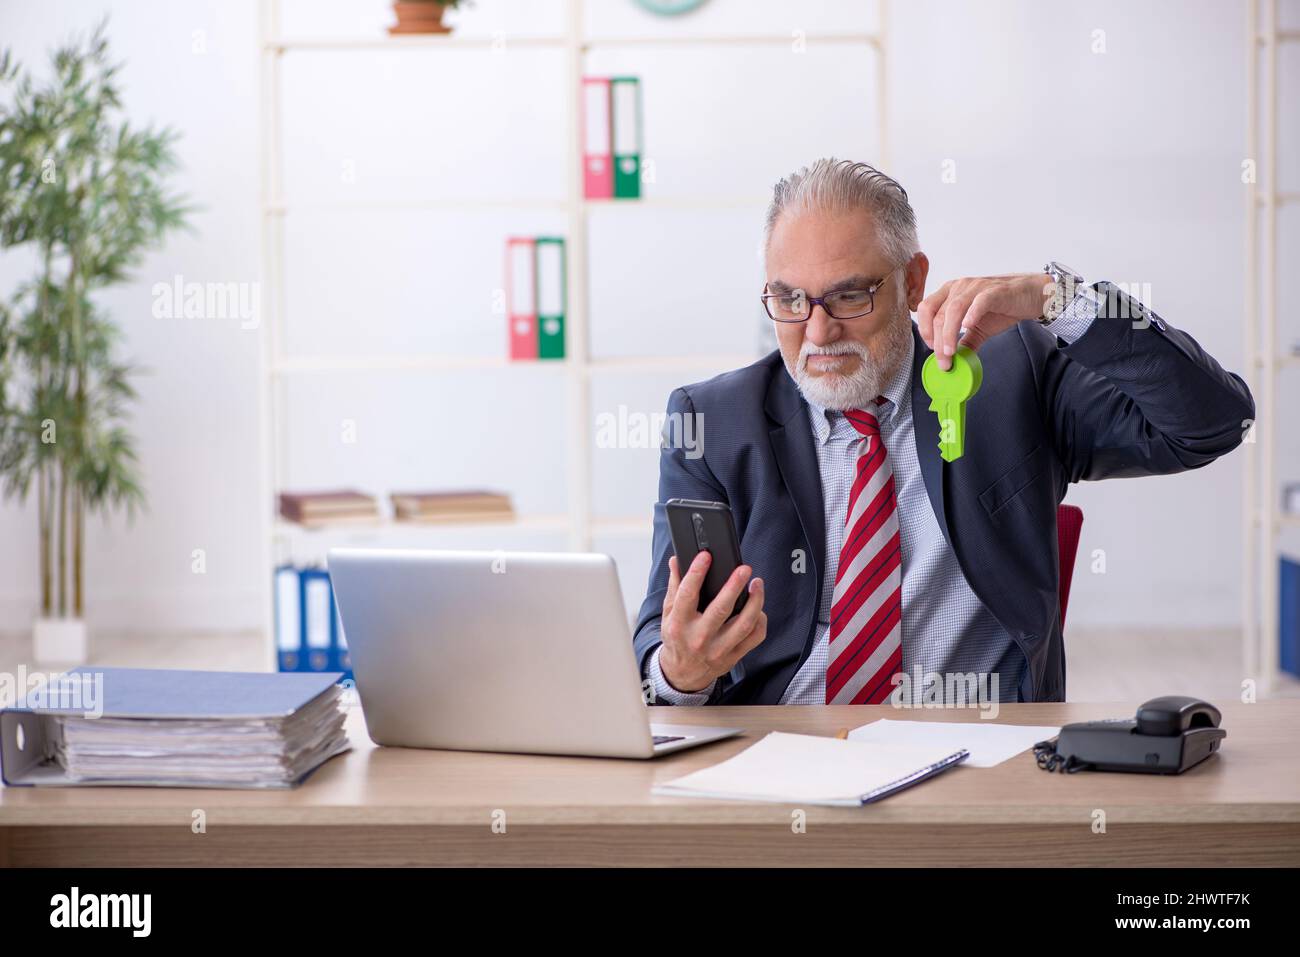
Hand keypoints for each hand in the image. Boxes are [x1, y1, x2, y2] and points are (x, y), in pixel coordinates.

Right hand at [658, 551, 766, 692]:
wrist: (683, 674)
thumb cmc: (677, 638)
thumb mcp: (669, 614)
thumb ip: (675, 587)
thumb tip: (676, 561)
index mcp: (679, 625)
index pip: (687, 595)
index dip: (696, 573)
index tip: (706, 556)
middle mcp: (699, 638)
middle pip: (721, 609)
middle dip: (734, 586)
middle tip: (744, 569)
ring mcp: (719, 649)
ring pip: (743, 624)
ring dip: (755, 602)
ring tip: (757, 584)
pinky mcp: (734, 656)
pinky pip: (754, 637)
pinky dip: (760, 621)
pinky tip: (759, 608)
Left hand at [916, 273, 1053, 369]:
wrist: (1031, 296)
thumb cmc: (1002, 308)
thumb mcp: (978, 328)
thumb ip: (964, 342)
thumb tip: (952, 361)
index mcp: (950, 292)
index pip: (926, 309)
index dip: (924, 330)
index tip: (932, 350)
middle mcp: (959, 286)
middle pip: (938, 314)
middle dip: (938, 341)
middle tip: (943, 361)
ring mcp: (976, 287)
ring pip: (954, 309)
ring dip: (949, 333)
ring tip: (950, 352)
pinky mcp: (995, 291)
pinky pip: (980, 301)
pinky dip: (972, 313)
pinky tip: (968, 326)